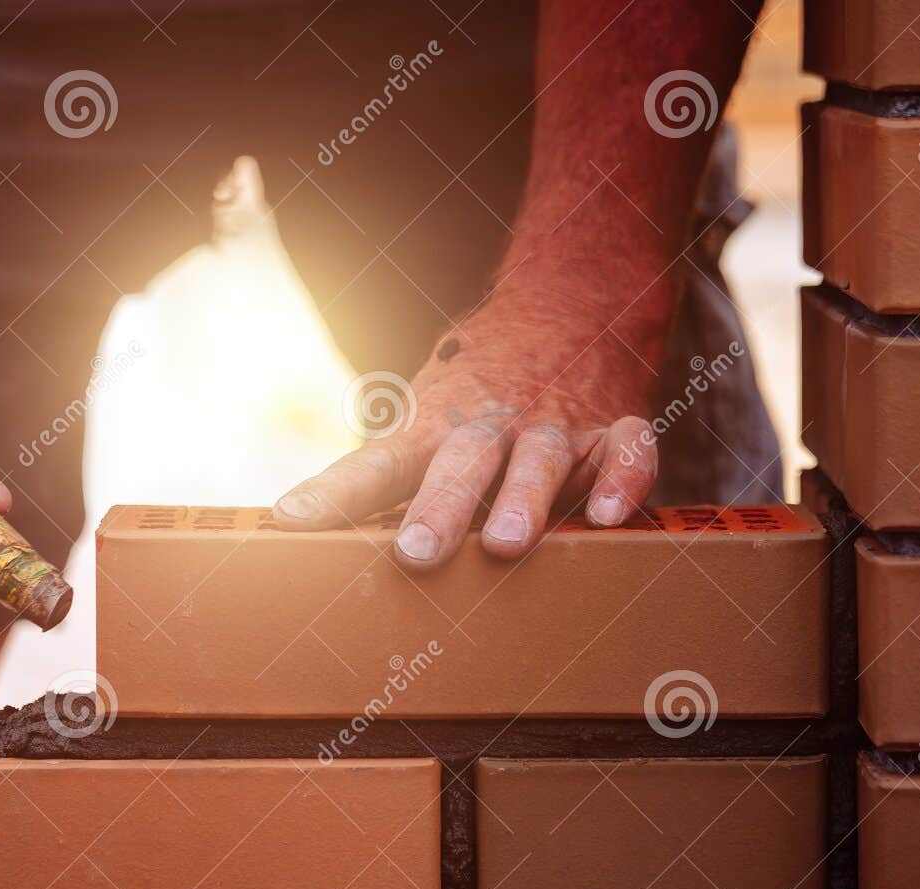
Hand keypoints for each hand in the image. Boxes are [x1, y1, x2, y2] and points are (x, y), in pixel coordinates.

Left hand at [274, 281, 659, 567]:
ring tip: (505, 545)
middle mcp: (491, 424)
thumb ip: (385, 477)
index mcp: (434, 427)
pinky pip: (626, 450)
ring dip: (522, 501)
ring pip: (540, 460)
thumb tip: (306, 531)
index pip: (377, 463)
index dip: (335, 492)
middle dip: (438, 510)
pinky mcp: (613, 426)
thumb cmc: (478, 390)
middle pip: (460, 464)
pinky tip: (608, 515)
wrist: (568, 303)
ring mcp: (554, 425)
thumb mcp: (425, 418)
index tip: (292, 520)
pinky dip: (622, 478)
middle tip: (414, 554)